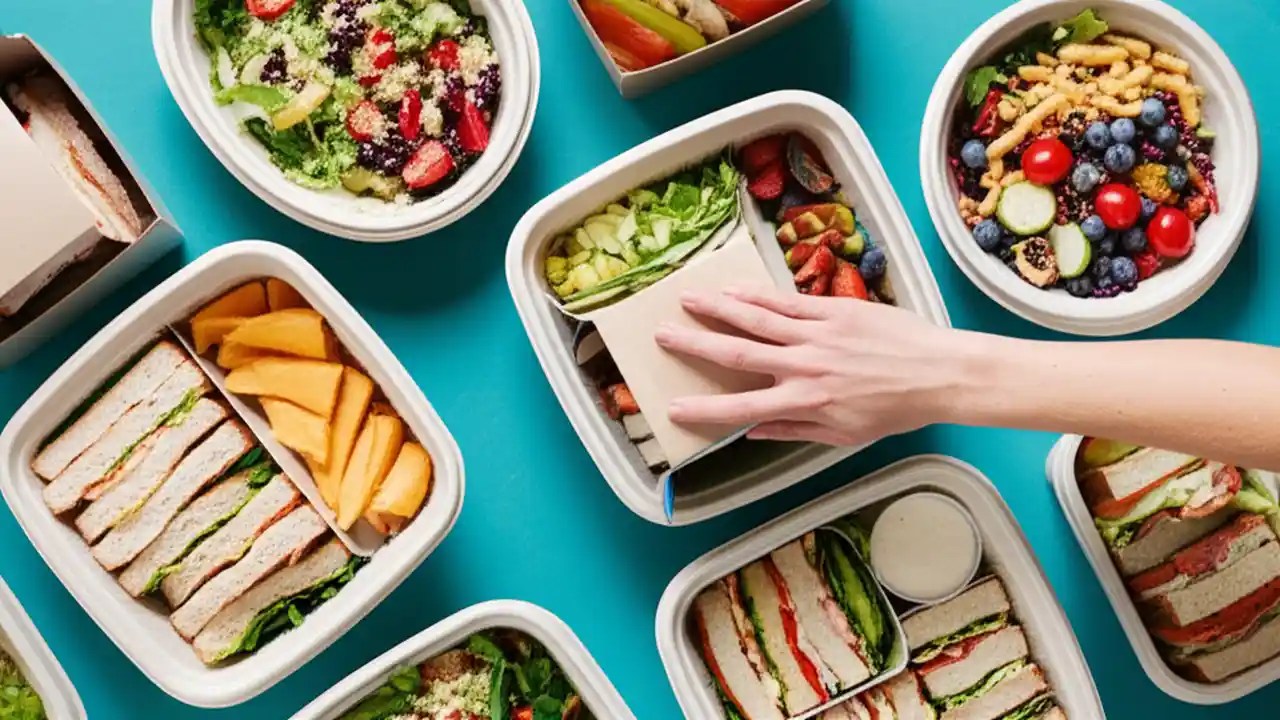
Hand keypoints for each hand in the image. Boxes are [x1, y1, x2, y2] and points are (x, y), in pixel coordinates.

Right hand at [654, 287, 984, 445]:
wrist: (940, 373)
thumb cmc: (895, 409)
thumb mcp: (845, 434)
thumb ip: (795, 431)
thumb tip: (753, 431)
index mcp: (806, 403)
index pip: (742, 408)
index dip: (705, 409)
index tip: (673, 407)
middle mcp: (805, 367)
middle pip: (738, 353)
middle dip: (696, 344)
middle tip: (662, 335)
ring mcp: (818, 334)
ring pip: (757, 319)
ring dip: (718, 309)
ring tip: (687, 299)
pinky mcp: (834, 310)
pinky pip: (787, 301)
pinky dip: (757, 295)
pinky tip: (733, 289)